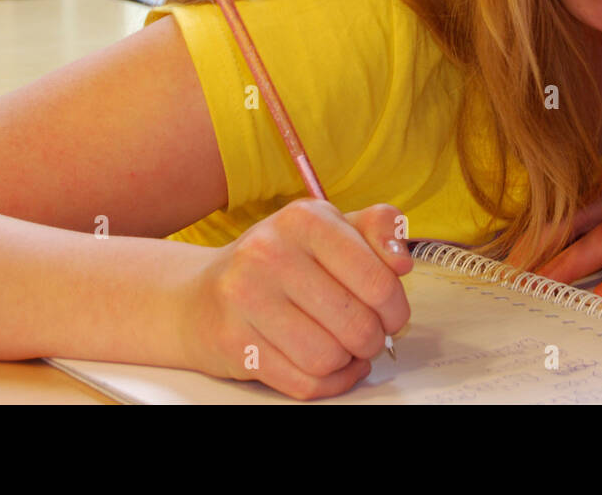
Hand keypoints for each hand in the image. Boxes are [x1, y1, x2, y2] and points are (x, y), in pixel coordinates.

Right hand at [182, 200, 411, 399]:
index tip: (390, 313)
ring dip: (345, 361)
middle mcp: (270, 252)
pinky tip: (324, 366)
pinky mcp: (233, 342)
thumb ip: (377, 230)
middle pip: (357, 325)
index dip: (395, 308)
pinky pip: (303, 383)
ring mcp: (246, 298)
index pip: (378, 280)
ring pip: (329, 358)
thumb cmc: (277, 263)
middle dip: (372, 339)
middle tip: (367, 335)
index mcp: (304, 219)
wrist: (198, 296)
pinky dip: (326, 382)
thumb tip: (403, 260)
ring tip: (340, 346)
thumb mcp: (328, 230)